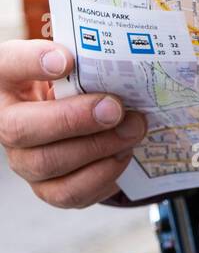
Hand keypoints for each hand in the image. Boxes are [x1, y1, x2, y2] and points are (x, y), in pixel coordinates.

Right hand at [0, 40, 145, 207]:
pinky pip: (70, 192)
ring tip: (132, 130)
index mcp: (10, 80)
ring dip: (98, 147)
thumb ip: (88, 60)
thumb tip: (116, 65)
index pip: (6, 65)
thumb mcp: (79, 63)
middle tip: (115, 109)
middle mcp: (7, 122)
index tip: (66, 60)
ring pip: (48, 162)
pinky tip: (123, 154)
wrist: (85, 118)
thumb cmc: (79, 85)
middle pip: (20, 129)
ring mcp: (24, 159)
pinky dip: (103, 174)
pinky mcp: (48, 188)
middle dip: (74, 119)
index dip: (31, 62)